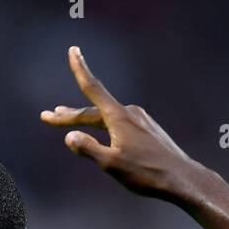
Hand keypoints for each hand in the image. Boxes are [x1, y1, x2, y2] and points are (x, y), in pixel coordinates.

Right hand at [40, 46, 201, 201]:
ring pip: (105, 118)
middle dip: (69, 115)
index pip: (93, 89)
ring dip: (86, 119)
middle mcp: (129, 113)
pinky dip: (102, 126)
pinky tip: (101, 133)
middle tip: (47, 116)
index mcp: (118, 117)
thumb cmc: (147, 173)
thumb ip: (88, 149)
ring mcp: (140, 120)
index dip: (80, 69)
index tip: (73, 50)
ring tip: (69, 121)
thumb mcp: (112, 164)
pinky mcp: (147, 129)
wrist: (182, 179)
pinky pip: (118, 124)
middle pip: (93, 111)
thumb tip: (69, 137)